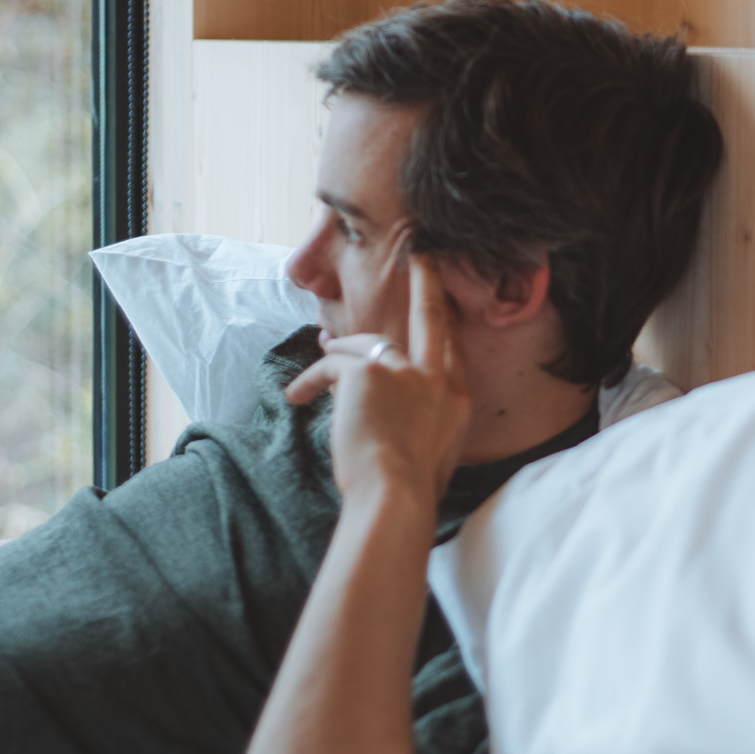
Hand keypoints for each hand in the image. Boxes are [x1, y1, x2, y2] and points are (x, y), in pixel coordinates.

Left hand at [285, 256, 470, 507]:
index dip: (442, 325)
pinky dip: (310, 379)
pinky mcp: (367, 372)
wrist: (396, 497)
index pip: (450, 350)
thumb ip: (427, 425)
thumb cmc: (410, 492)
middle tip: (422, 257)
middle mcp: (437, 378)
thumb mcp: (434, 454)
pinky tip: (297, 396)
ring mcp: (405, 371)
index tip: (437, 308)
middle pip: (431, 317)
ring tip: (321, 358)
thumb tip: (399, 417)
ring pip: (366, 344)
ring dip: (341, 351)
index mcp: (457, 399)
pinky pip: (331, 365)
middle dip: (427, 282)